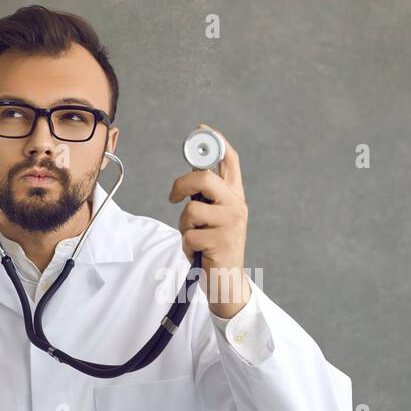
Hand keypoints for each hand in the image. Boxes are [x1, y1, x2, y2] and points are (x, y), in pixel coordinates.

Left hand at [167, 124, 249, 317]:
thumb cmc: (214, 246)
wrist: (227, 280)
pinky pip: (189, 233)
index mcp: (235, 196)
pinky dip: (186, 243)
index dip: (216, 142)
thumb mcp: (214, 216)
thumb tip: (191, 174)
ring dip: (185, 224)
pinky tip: (198, 251)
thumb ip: (207, 196)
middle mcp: (237, 205)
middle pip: (204, 178)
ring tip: (195, 236)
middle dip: (181, 184)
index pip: (230, 160)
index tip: (201, 130)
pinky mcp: (222, 242)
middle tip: (173, 197)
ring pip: (192, 209)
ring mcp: (231, 223)